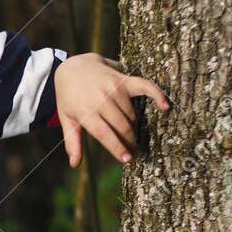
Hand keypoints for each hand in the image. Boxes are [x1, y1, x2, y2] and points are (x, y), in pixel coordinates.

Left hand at [54, 53, 169, 167]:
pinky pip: (144, 86)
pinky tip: (165, 106)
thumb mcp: (67, 119)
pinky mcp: (124, 78)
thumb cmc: (69, 97)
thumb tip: (74, 164)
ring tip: (131, 134)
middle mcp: (101, 99)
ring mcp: (114, 87)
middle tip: (133, 151)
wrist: (73, 67)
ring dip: (134, 126)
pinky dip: (157, 95)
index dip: (117, 147)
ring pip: (131, 113)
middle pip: (122, 125)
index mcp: (86, 111)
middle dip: (129, 141)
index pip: (105, 133)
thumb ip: (72, 142)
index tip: (127, 159)